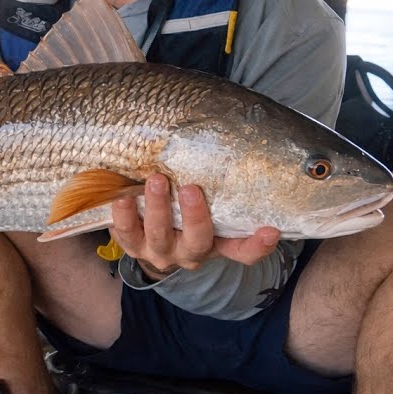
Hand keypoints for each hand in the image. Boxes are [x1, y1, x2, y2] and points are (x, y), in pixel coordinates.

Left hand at [109, 174, 280, 276]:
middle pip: (196, 241)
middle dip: (194, 216)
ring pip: (158, 235)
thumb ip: (218, 189)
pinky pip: (125, 233)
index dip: (259, 245)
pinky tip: (122, 195)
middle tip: (191, 189)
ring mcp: (159, 251)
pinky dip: (123, 214)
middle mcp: (189, 253)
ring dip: (157, 208)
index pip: (243, 252)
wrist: (150, 241)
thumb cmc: (186, 215)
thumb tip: (232, 140)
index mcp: (215, 245)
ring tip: (155, 180)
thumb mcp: (208, 207)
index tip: (271, 230)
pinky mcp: (131, 246)